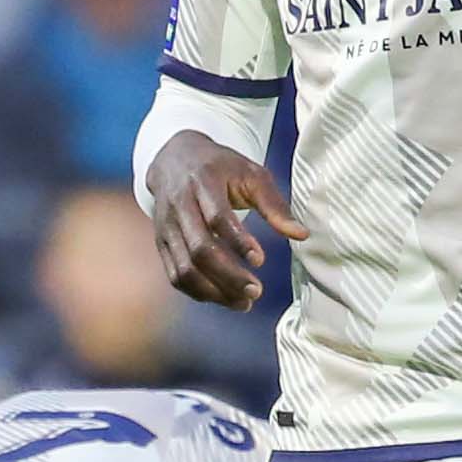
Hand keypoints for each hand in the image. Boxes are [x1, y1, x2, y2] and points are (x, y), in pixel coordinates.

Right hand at [146, 138, 298, 309]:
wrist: (173, 159)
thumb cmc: (221, 168)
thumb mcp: (251, 174)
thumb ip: (275, 205)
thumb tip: (302, 235)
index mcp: (204, 182)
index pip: (217, 217)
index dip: (238, 241)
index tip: (260, 260)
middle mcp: (179, 205)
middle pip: (199, 249)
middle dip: (229, 276)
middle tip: (256, 292)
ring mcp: (166, 227)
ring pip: (185, 269)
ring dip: (214, 291)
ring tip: (244, 303)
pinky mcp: (160, 243)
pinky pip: (175, 275)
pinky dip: (198, 292)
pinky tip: (223, 297)